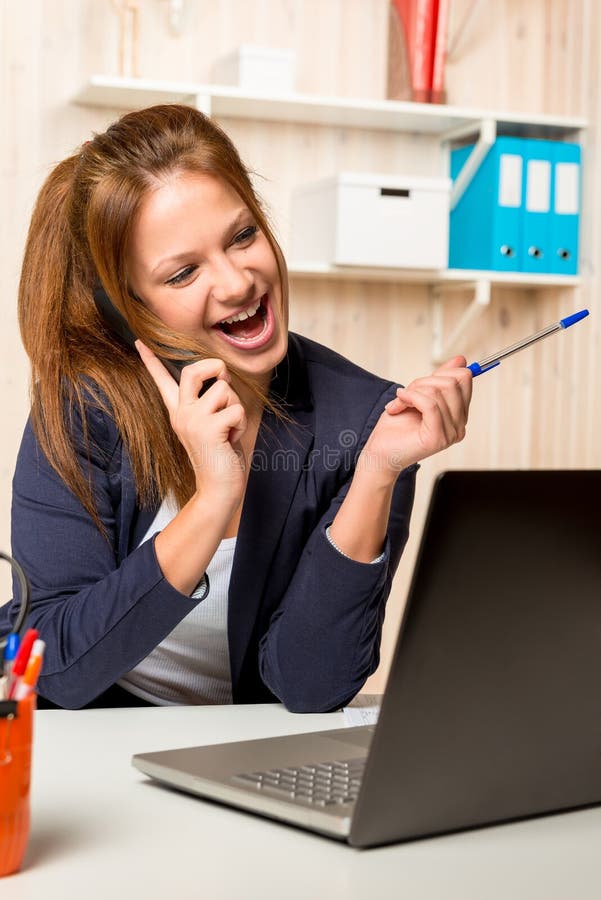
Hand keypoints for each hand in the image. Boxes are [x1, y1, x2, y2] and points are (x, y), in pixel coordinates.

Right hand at [136, 341, 247, 504]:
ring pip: (224, 389)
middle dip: (215, 368)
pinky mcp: (208, 429)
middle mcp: (181, 413)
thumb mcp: (211, 424)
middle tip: (224, 382)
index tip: (140, 342)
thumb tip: (222, 377)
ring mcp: (192, 420)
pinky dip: (241, 423)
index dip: (151, 360)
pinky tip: (232, 439)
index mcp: (179, 411)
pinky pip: (236, 409)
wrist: (218, 489)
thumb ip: (210, 402)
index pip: (162, 381)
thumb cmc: (220, 456)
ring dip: (236, 407)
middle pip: (193, 370)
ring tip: (229, 429)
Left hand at [357, 356, 472, 483]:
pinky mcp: (437, 438)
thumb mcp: (418, 395)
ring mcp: (451, 434)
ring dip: (413, 391)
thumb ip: (440, 379)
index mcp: (459, 415)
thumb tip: (461, 360)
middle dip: (424, 381)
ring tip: (400, 403)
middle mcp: (460, 426)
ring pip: (439, 391)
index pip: (464, 378)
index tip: (418, 385)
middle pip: (453, 381)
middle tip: (405, 394)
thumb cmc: (395, 428)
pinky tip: (398, 404)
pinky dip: (410, 397)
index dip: (439, 373)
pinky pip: (430, 404)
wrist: (380, 453)